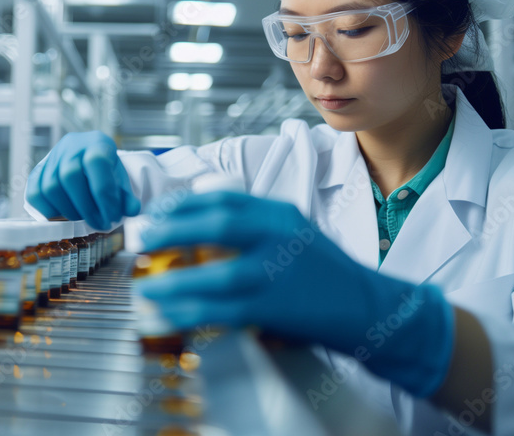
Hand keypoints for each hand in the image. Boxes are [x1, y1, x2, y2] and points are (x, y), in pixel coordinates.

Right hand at [27, 131, 140, 230]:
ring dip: (69, 211)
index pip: (96, 162)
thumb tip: (131, 210)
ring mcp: (51, 158)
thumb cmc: (105, 172)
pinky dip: (49, 211)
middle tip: (99, 223)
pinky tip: (65, 216)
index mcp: (96, 143)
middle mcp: (71, 146)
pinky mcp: (37, 172)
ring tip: (83, 219)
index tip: (113, 216)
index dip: (105, 195)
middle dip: (86, 207)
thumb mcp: (121, 180)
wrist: (88, 159)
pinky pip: (35, 194)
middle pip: (70, 176)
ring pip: (51, 186)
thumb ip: (127, 196)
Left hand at [137, 191, 454, 397]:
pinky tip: (168, 314)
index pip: (224, 198)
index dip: (183, 204)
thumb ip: (253, 227)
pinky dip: (191, 313)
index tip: (157, 212)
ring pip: (216, 274)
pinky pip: (224, 312)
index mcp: (280, 214)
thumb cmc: (327, 272)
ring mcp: (278, 275)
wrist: (372, 307)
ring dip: (175, 280)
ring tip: (145, 284)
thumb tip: (198, 228)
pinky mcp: (277, 310)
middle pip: (217, 224)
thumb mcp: (293, 232)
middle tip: (142, 238)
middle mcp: (280, 237)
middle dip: (172, 229)